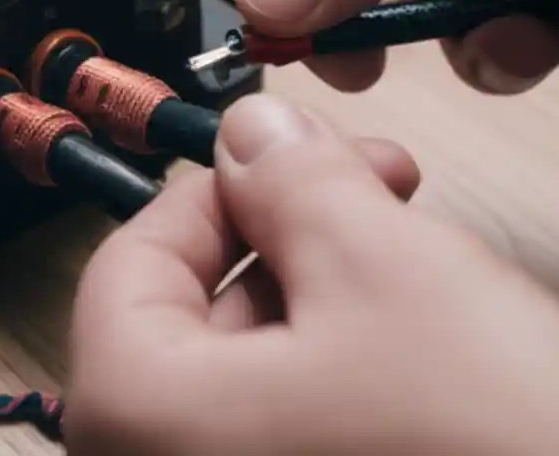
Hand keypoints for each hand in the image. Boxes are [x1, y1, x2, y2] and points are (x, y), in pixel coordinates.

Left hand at [63, 94, 558, 454]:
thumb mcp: (390, 271)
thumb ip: (296, 183)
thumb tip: (251, 133)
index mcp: (141, 416)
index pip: (128, 261)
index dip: (213, 189)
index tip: (284, 153)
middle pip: (193, 318)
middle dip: (290, 240)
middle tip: (377, 193)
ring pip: (255, 373)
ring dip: (329, 302)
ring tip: (425, 280)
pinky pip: (297, 431)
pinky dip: (347, 375)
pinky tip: (430, 358)